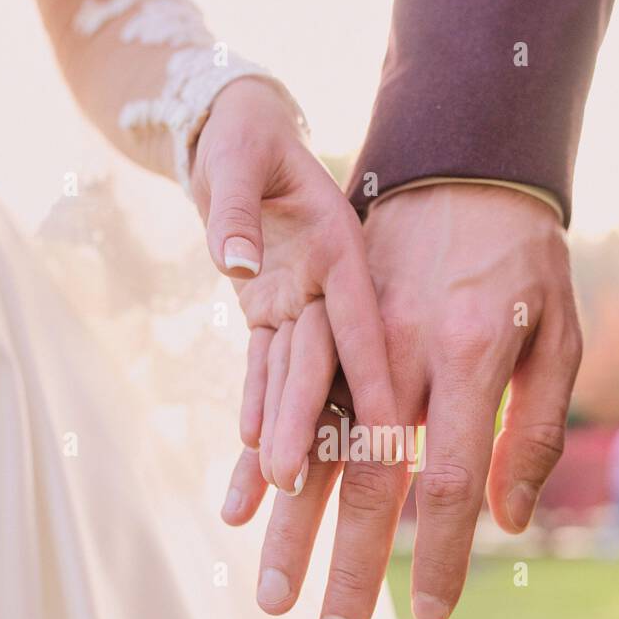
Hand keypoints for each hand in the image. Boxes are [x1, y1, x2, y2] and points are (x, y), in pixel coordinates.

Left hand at [191, 77, 395, 496]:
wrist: (239, 128)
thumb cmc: (242, 131)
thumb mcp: (237, 152)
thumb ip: (232, 207)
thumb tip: (235, 263)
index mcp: (338, 246)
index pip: (356, 321)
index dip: (370, 375)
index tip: (386, 429)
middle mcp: (327, 286)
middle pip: (321, 364)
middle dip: (309, 423)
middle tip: (291, 481)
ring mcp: (302, 303)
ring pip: (296, 378)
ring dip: (284, 431)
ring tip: (274, 490)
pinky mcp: (274, 312)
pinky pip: (265, 368)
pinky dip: (259, 407)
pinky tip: (252, 455)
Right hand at [245, 183, 581, 618]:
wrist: (464, 158)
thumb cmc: (524, 256)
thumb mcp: (557, 336)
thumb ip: (533, 428)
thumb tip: (506, 519)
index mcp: (463, 362)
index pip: (447, 482)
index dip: (441, 557)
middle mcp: (396, 359)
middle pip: (368, 483)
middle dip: (350, 570)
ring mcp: (349, 341)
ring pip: (311, 451)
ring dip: (288, 532)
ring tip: (267, 596)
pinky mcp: (321, 324)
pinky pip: (280, 402)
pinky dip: (256, 460)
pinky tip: (237, 507)